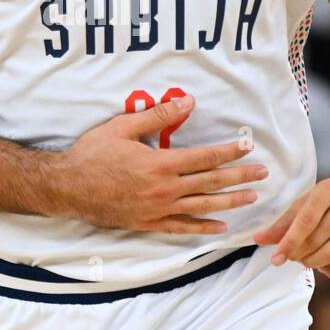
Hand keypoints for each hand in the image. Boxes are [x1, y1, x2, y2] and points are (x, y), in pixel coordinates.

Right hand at [59, 94, 267, 234]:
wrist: (67, 187)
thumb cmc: (92, 154)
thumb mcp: (122, 127)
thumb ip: (157, 116)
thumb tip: (187, 102)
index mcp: (160, 163)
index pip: (205, 157)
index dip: (229, 151)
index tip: (248, 146)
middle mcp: (164, 189)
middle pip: (210, 182)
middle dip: (240, 176)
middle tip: (263, 173)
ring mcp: (157, 209)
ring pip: (202, 205)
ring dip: (230, 201)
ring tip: (252, 198)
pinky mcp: (148, 223)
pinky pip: (181, 227)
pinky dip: (202, 227)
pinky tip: (221, 227)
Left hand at [253, 173, 329, 278]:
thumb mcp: (309, 200)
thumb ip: (285, 221)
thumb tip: (258, 239)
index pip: (305, 220)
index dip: (288, 242)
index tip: (276, 258)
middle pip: (317, 239)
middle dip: (299, 254)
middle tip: (291, 258)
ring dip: (313, 263)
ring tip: (307, 260)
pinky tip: (326, 265)